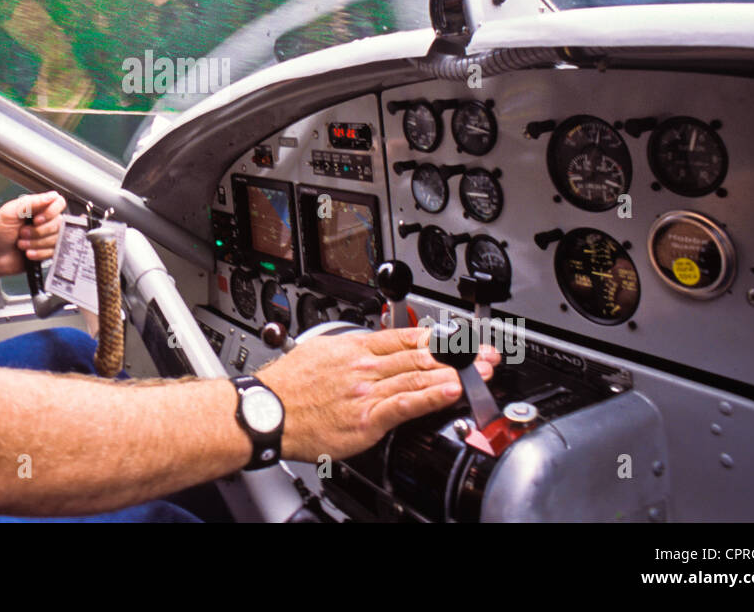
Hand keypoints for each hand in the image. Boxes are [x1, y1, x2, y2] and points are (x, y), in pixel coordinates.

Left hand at [0, 191, 66, 279]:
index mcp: (35, 208)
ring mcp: (44, 237)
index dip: (51, 212)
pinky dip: (38, 253)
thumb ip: (30, 202)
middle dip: (39, 231)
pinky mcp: (45, 252)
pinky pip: (53, 253)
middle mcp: (42, 221)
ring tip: (22, 243)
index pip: (58, 203)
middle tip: (22, 233)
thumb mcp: (9, 212)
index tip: (36, 219)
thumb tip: (50, 196)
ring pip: (56, 239)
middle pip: (59, 223)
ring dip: (36, 243)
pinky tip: (27, 252)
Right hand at [256, 326, 498, 463]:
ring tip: (482, 371)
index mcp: (355, 347)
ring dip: (456, 373)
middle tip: (486, 354)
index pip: (406, 336)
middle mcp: (365, 365)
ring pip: (418, 377)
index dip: (440, 337)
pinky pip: (405, 404)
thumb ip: (351, 350)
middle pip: (420, 355)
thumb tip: (370, 347)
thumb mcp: (320, 350)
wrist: (268, 412)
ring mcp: (367, 391)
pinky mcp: (366, 418)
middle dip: (459, 354)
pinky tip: (451, 392)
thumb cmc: (287, 386)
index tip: (463, 339)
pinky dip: (430, 397)